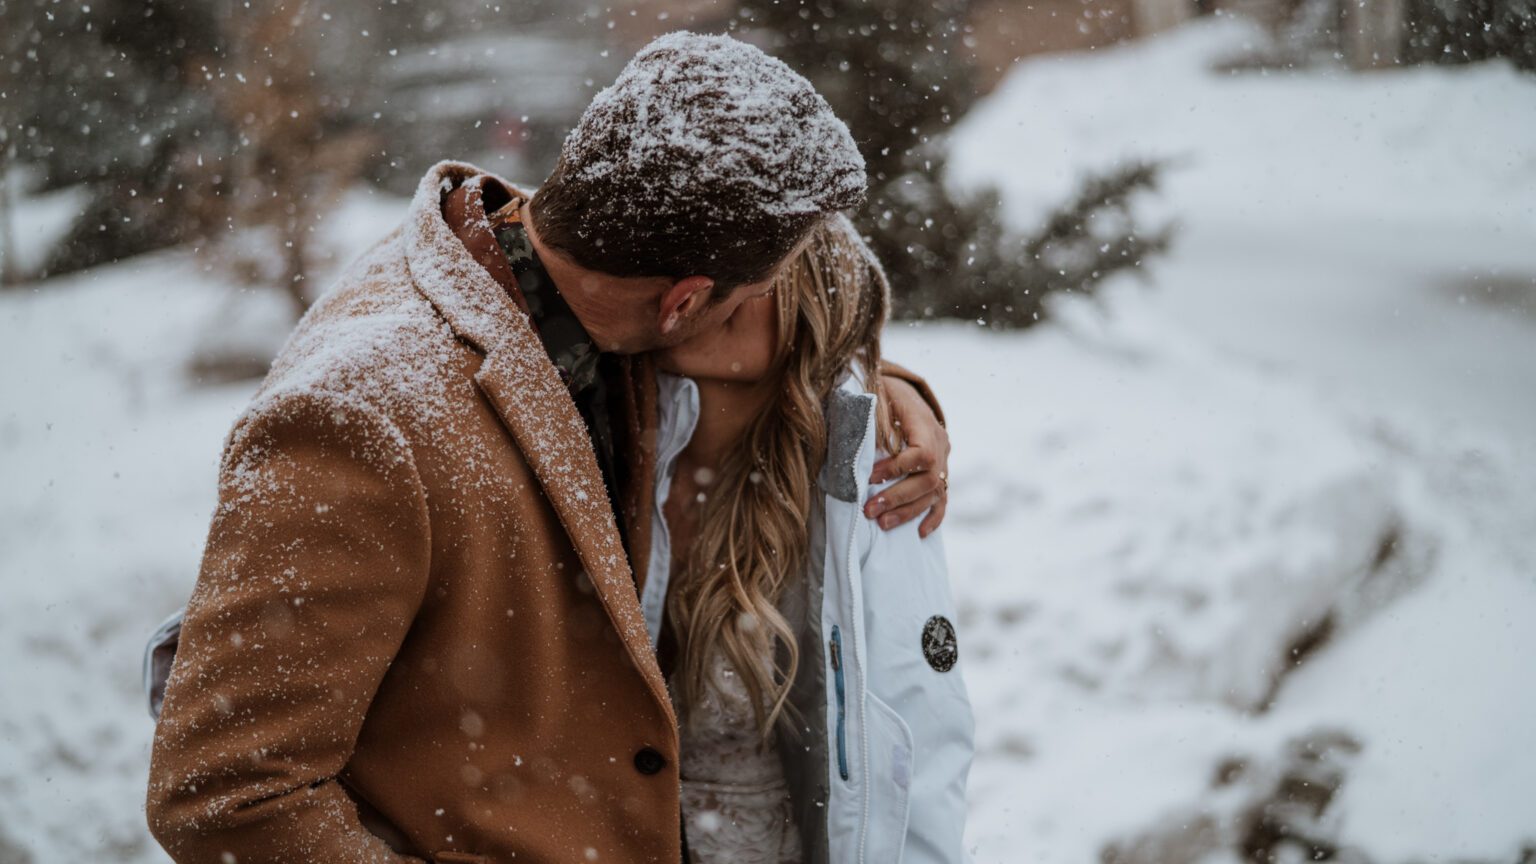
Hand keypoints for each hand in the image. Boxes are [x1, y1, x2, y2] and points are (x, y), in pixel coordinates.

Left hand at [866, 376, 949, 537]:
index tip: (870, 478)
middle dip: (897, 498)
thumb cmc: (885, 393)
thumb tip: (865, 444)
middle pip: (927, 479)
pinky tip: (920, 533)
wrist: (904, 391)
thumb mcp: (878, 395)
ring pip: (933, 494)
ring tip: (882, 523)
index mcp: (926, 424)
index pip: (921, 453)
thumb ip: (874, 417)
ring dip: (907, 512)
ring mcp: (944, 461)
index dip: (896, 468)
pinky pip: (942, 499)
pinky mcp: (941, 474)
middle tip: (869, 510)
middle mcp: (941, 444)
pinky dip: (932, 517)